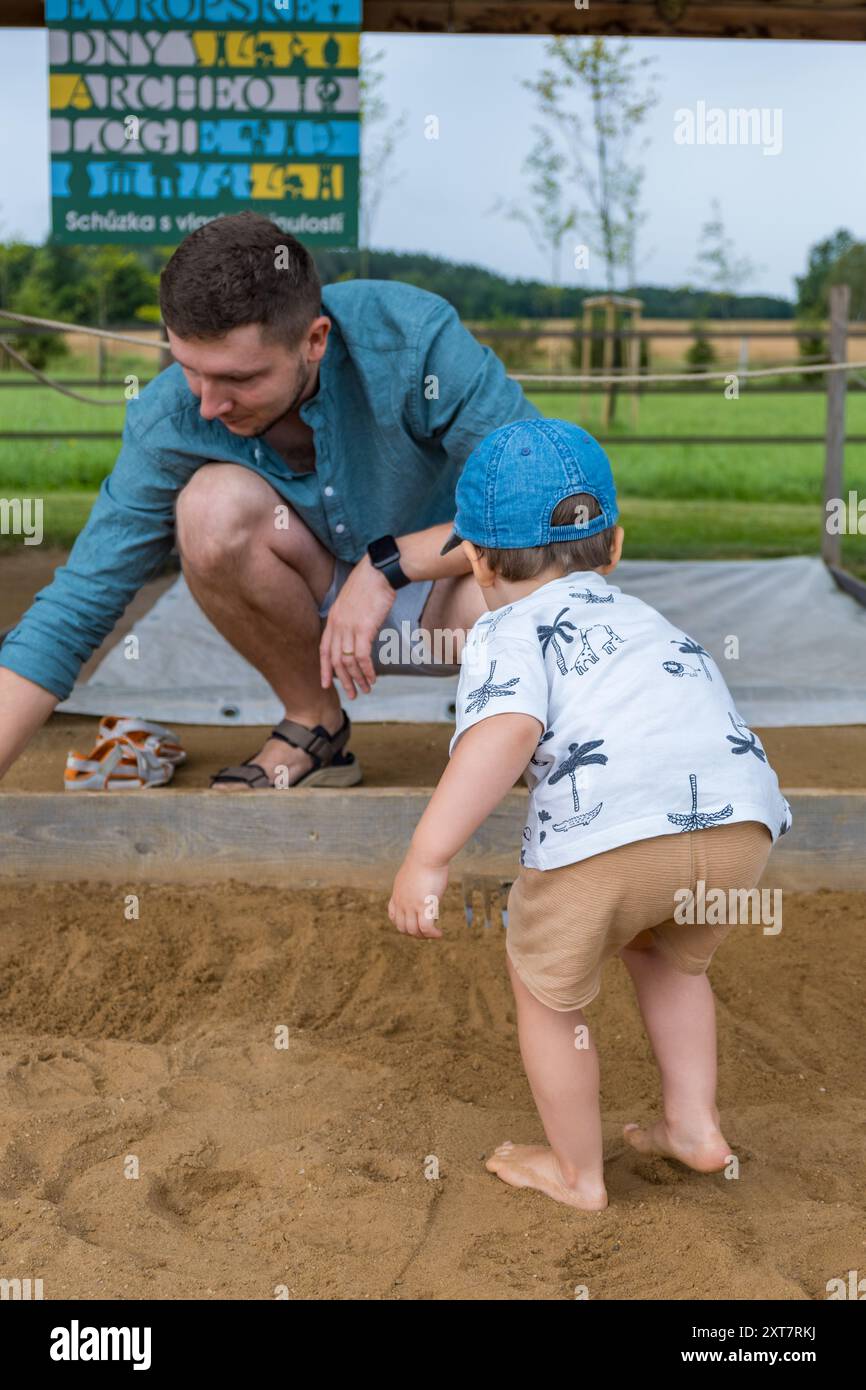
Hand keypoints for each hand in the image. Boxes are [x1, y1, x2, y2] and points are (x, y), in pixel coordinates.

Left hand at [320, 555, 394, 698]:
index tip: (326, 684)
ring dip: (358, 679)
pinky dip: (367, 670)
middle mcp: (337, 625)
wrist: (379, 572)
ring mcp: (349, 627)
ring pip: (348, 662)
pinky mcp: (364, 629)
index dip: (324, 669)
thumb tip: (357, 636)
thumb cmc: (370, 585)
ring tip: (366, 690)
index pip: (323, 649)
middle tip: (352, 694)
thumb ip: (350, 621)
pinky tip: (373, 678)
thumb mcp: (353, 603)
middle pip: (335, 660)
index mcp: (332, 619)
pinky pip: (362, 657)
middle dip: (343, 680)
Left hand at [388, 848, 448, 938]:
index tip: (415, 924)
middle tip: (427, 931)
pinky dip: (432, 934)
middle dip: (414, 933)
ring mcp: (411, 905)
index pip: (393, 917)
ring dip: (424, 936)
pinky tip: (439, 934)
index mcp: (397, 894)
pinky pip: (426, 928)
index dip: (403, 924)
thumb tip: (421, 888)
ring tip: (434, 934)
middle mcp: (401, 902)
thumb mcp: (413, 874)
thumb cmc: (424, 860)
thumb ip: (413, 885)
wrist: (426, 854)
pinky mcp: (424, 906)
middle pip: (402, 927)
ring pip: (413, 931)